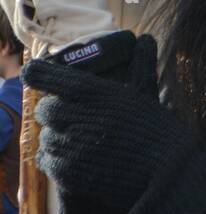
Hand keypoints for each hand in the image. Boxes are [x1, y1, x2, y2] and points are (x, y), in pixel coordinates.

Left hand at [24, 36, 205, 213]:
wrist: (165, 174)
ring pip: (46, 137)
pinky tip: (76, 162)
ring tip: (78, 145)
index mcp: (91, 91)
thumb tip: (148, 39)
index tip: (33, 74)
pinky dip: (58, 162)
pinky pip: (48, 162)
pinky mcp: (68, 171)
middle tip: (72, 120)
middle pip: (44, 109)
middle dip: (55, 114)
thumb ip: (141, 64)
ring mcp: (69, 144)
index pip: (46, 75)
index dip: (38, 74)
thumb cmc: (159, 131)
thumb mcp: (148, 92)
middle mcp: (75, 114)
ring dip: (58, 139)